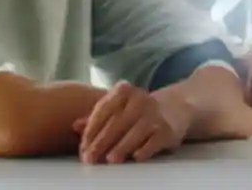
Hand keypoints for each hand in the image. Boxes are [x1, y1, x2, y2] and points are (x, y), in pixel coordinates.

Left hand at [72, 81, 189, 163]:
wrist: (176, 107)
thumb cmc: (138, 111)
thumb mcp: (117, 108)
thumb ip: (96, 117)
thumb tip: (75, 126)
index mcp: (124, 90)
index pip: (103, 111)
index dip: (91, 131)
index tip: (83, 147)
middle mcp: (140, 98)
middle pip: (117, 123)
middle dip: (101, 143)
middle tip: (90, 158)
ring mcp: (155, 113)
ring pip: (134, 133)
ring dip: (121, 148)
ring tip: (110, 159)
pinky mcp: (167, 129)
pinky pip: (153, 142)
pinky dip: (143, 150)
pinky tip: (134, 157)